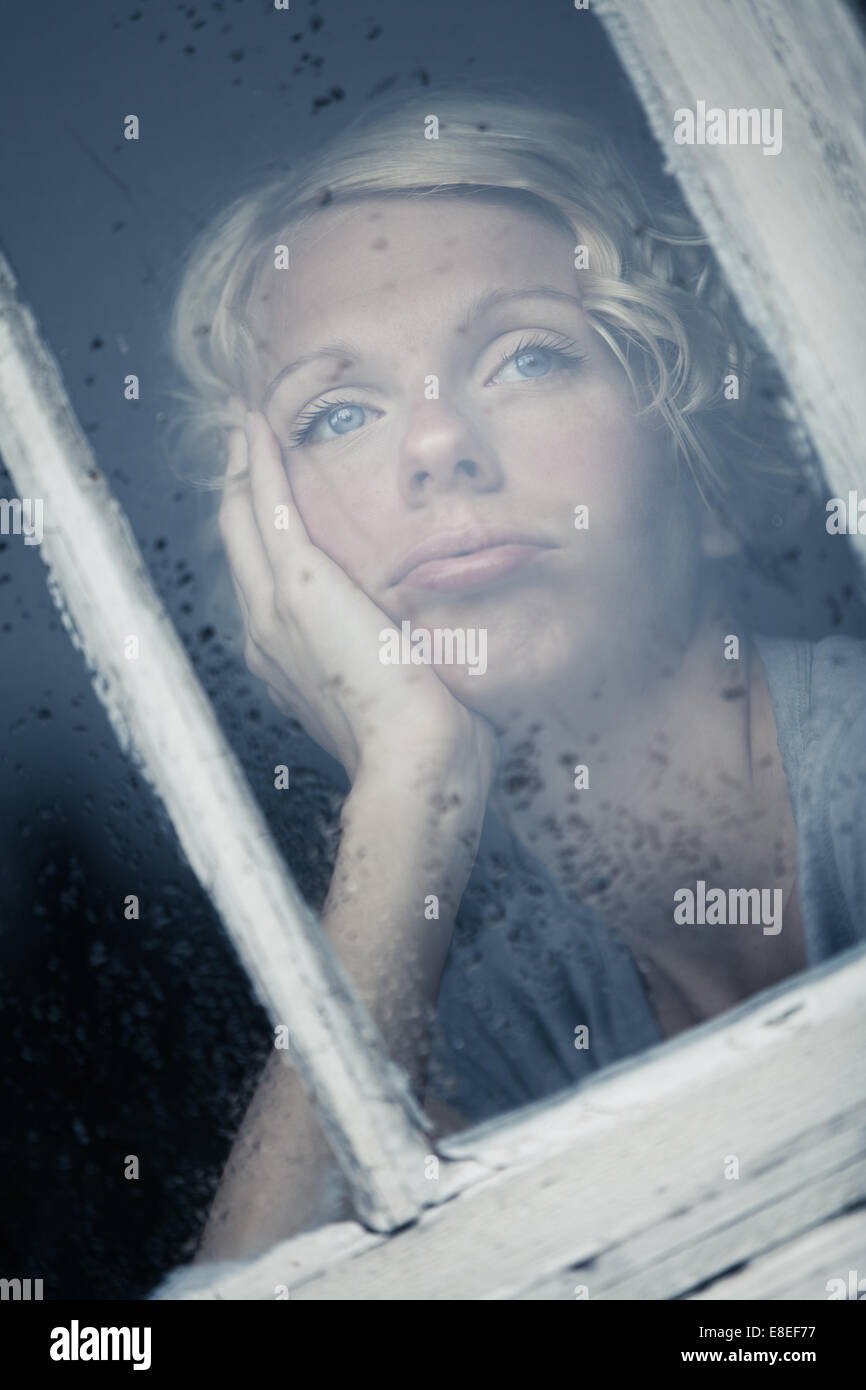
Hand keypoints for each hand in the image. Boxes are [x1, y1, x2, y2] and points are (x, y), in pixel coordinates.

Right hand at [218, 408, 498, 795]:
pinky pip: (265, 507)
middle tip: (249, 441)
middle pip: (240, 544)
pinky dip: (259, 462)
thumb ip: (407, 660)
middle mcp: (268, 635)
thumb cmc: (429, 742)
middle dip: (243, 488)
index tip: (276, 495)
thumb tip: (437, 645)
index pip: (267, 581)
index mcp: (292, 660)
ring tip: (249, 423)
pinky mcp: (297, 588)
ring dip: (245, 466)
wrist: (416, 764)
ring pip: (241, 521)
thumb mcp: (408, 693)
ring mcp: (274, 612)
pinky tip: (257, 427)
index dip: (266, 533)